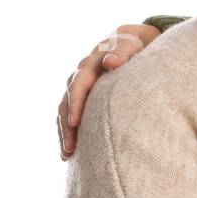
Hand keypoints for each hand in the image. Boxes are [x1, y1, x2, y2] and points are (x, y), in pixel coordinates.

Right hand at [58, 23, 161, 158]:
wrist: (127, 42)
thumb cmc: (132, 47)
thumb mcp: (129, 46)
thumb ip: (122, 53)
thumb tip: (110, 62)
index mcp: (90, 64)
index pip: (79, 85)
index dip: (76, 103)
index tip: (75, 122)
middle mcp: (79, 76)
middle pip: (67, 102)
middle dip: (67, 125)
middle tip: (71, 147)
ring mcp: (77, 87)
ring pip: (64, 111)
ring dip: (65, 133)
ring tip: (67, 154)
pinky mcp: (80, 98)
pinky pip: (69, 115)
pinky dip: (68, 132)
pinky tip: (69, 153)